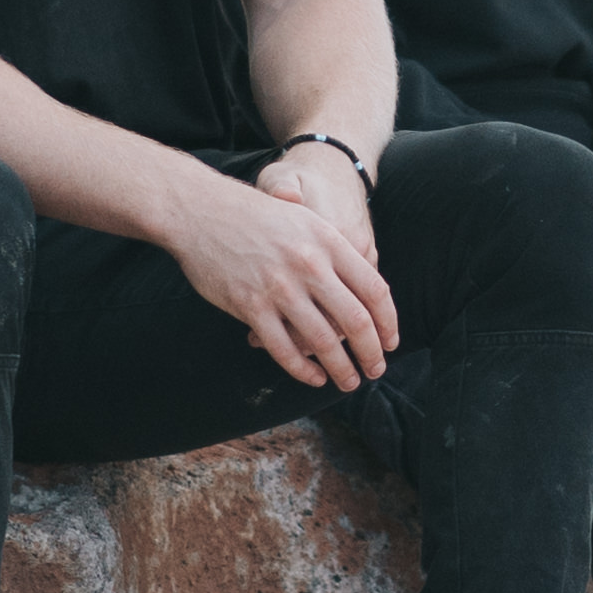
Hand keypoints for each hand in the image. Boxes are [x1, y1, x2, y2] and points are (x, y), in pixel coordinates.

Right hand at [161, 156, 399, 389]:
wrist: (201, 210)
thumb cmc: (255, 215)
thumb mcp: (304, 219)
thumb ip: (334, 252)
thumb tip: (363, 291)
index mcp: (328, 241)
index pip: (374, 290)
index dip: (388, 322)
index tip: (391, 342)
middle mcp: (309, 265)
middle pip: (356, 321)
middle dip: (371, 353)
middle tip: (376, 370)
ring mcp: (279, 287)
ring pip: (323, 342)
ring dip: (341, 369)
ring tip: (348, 382)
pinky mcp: (250, 305)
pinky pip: (284, 349)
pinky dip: (302, 370)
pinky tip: (313, 377)